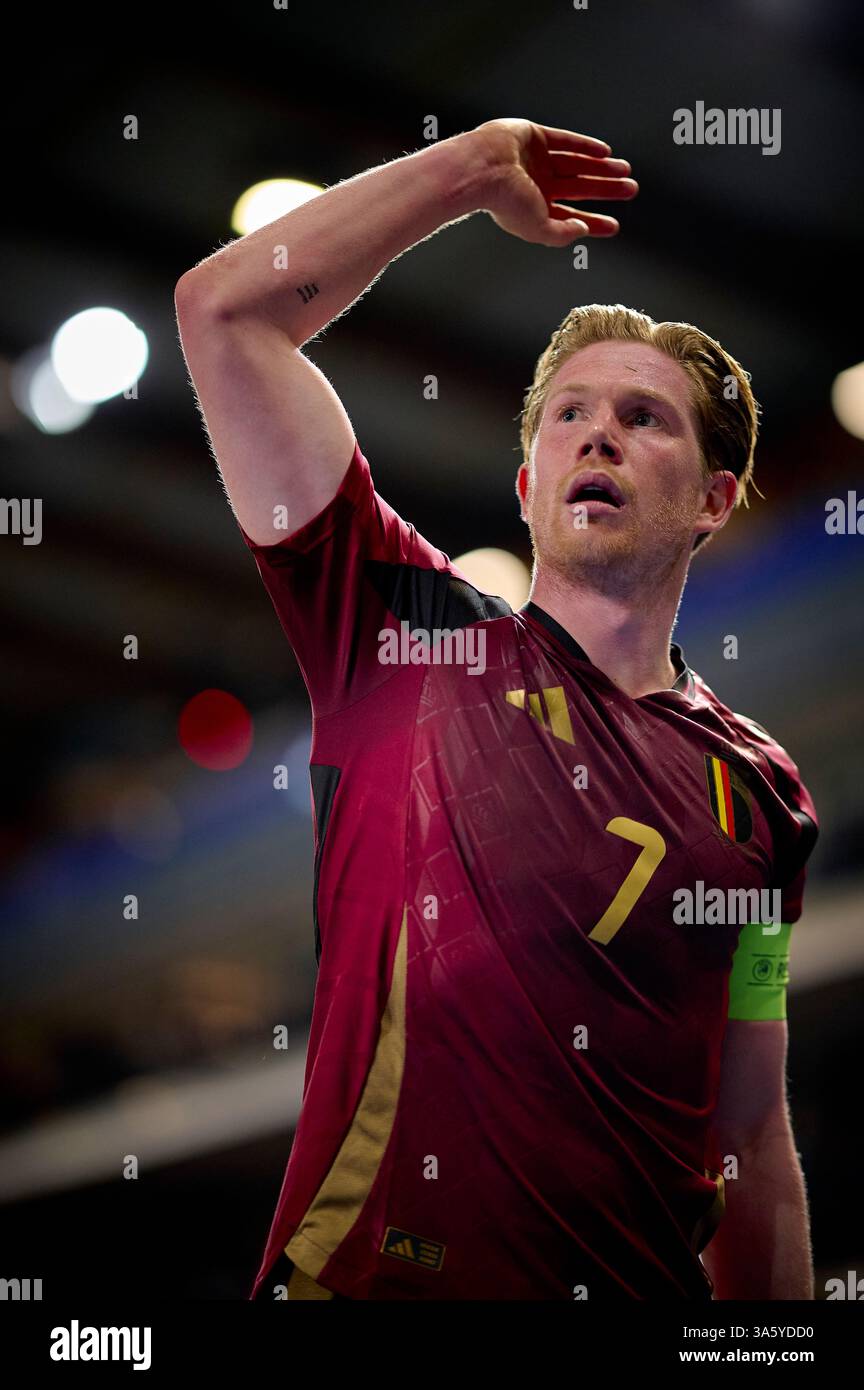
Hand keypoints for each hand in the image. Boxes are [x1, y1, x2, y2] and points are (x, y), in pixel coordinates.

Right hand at [471, 117, 637, 246]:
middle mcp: (537, 184)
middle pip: (579, 187)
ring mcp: (536, 160)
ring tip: (625, 171)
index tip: (613, 226)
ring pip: (576, 164)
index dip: (593, 222)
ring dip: (601, 168)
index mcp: (534, 208)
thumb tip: (582, 229)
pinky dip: (586, 146)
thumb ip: (561, 233)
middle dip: (605, 190)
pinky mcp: (535, 137)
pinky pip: (566, 141)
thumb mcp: (537, 228)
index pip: (570, 216)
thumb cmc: (505, 202)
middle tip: (630, 190)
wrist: (483, 169)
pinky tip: (605, 152)